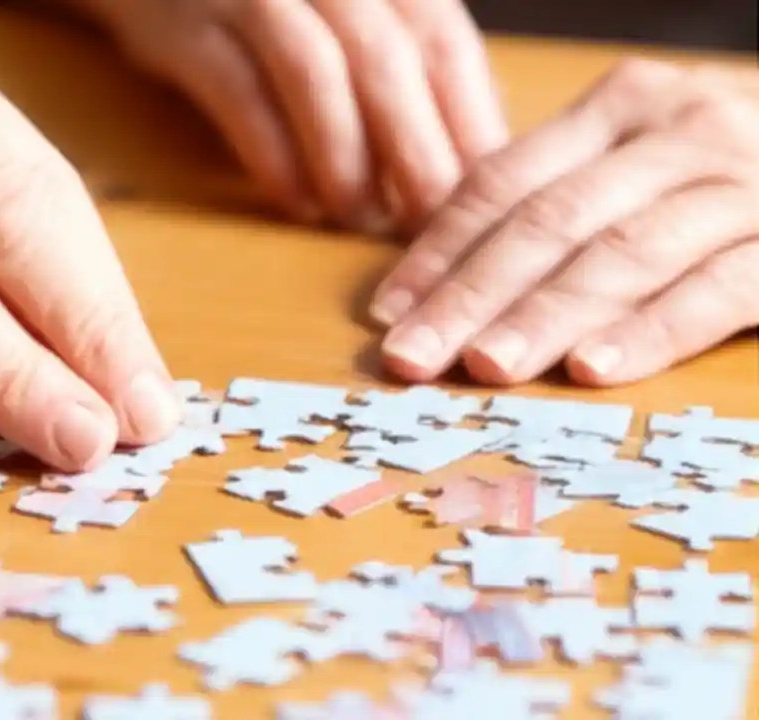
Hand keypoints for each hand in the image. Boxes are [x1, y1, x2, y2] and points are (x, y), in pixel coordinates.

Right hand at [70, 0, 506, 229]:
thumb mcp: (339, 5)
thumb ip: (400, 55)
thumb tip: (470, 142)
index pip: (442, 39)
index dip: (467, 120)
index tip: (483, 194)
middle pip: (387, 59)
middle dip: (416, 150)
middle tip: (429, 226)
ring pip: (315, 72)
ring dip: (343, 157)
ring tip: (356, 219)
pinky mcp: (186, 27)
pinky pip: (238, 93)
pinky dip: (272, 154)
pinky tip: (294, 202)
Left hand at [371, 59, 758, 385]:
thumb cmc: (718, 177)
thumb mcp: (635, 163)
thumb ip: (552, 200)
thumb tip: (429, 280)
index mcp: (621, 106)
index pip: (504, 182)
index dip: (440, 252)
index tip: (388, 314)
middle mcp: (678, 133)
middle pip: (549, 221)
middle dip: (470, 296)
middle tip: (411, 358)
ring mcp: (742, 186)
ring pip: (622, 255)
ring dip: (544, 318)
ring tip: (485, 367)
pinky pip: (714, 291)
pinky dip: (648, 332)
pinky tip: (591, 369)